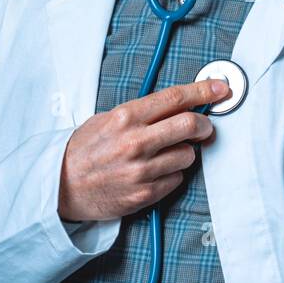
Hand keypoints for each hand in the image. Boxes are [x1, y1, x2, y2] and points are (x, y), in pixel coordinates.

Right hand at [57, 78, 231, 222]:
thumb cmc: (85, 150)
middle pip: (190, 125)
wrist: (61, 186)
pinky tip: (155, 172)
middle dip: (204, 124)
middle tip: (204, 127)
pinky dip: (172, 174)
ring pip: (188, 155)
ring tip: (165, 154)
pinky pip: (177, 179)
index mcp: (126, 117)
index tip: (221, 88)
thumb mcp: (107, 119)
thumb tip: (178, 104)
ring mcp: (142, 170)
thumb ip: (142, 113)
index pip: (175, 98)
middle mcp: (136, 142)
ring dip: (185, 153)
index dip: (204, 90)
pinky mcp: (145, 194)